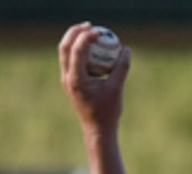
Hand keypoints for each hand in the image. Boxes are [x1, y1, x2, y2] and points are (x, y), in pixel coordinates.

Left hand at [57, 22, 129, 138]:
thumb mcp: (117, 88)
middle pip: (64, 47)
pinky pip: (72, 60)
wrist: (97, 130)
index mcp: (76, 79)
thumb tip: (126, 49)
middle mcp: (67, 78)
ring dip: (76, 40)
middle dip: (75, 32)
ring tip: (91, 32)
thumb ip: (122, 67)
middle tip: (90, 25)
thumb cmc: (107, 112)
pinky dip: (80, 50)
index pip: (77, 50)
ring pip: (65, 53)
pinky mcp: (71, 82)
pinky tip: (94, 48)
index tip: (100, 32)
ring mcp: (67, 80)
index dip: (87, 36)